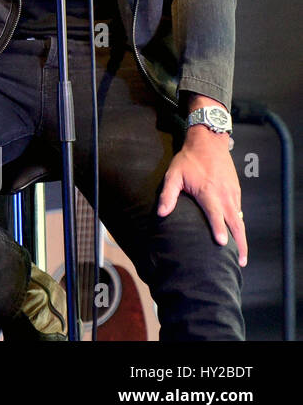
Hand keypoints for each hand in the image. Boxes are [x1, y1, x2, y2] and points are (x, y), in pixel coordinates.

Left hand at [157, 125, 246, 266]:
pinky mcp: (236, 191)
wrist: (208, 142)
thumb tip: (162, 213)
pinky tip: (237, 234)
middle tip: (241, 261)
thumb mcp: (174, 174)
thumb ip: (168, 194)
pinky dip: (240, 224)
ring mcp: (233, 193)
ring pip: (240, 219)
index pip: (216, 215)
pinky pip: (239, 211)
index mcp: (209, 192)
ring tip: (241, 254)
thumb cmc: (188, 159)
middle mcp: (225, 195)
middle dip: (240, 243)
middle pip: (236, 223)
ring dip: (242, 236)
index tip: (222, 244)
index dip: (219, 229)